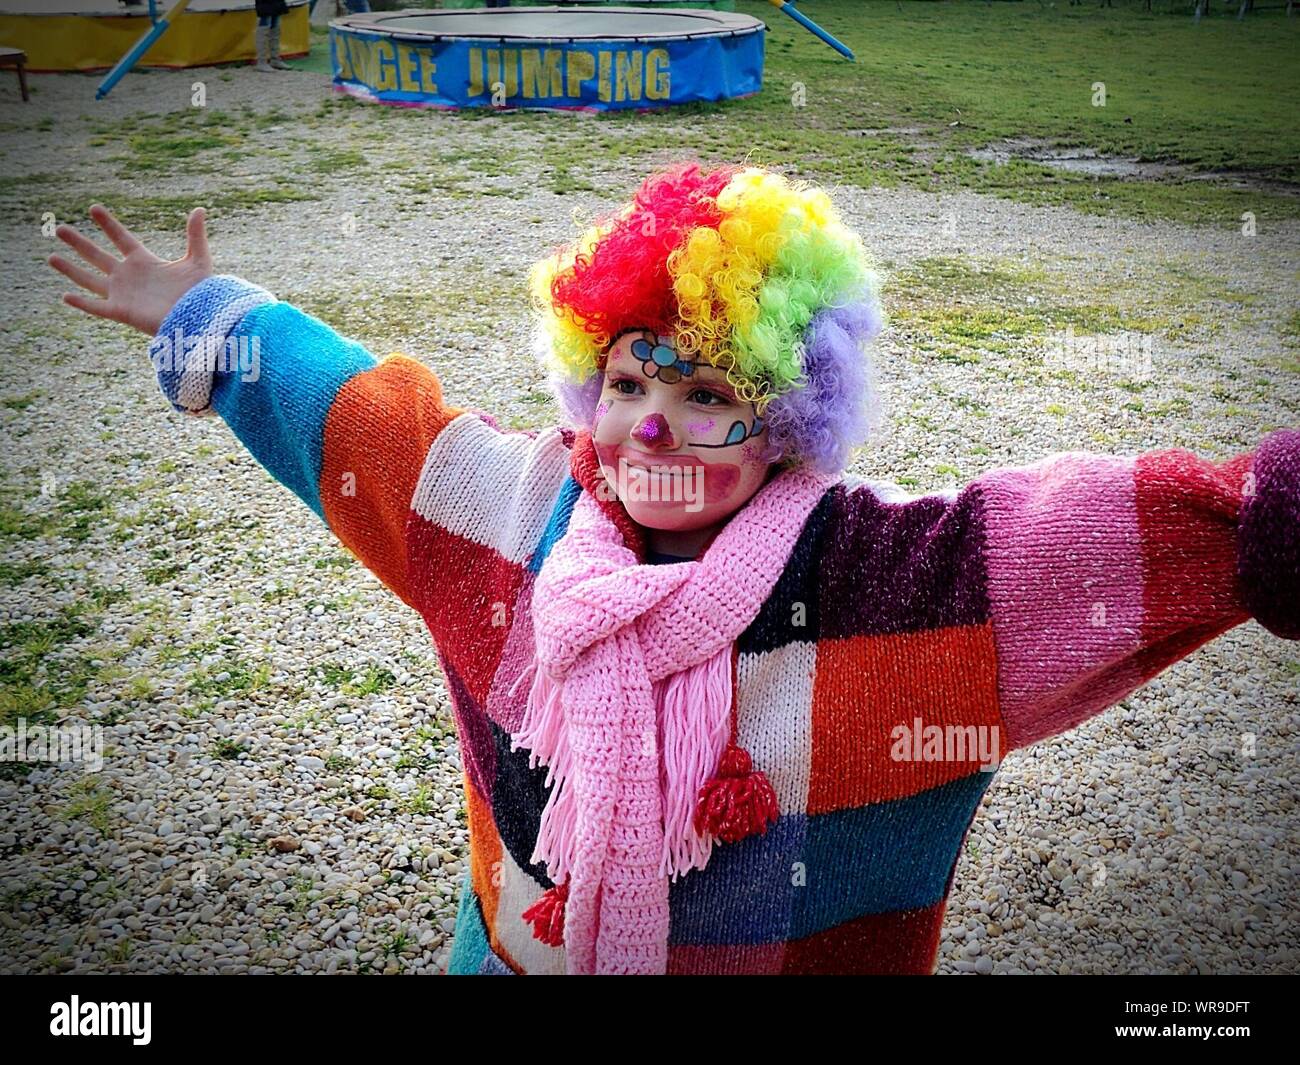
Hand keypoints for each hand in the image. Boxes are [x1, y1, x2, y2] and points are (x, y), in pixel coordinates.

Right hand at [47, 204, 213, 335]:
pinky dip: (81, 302)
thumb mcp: (198, 260)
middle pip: (98, 256)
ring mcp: (123, 294)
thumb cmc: (201, 293)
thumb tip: (200, 209)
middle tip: (60, 229)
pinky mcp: (122, 312)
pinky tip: (65, 295)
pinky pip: (97, 307)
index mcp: (144, 262)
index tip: (93, 208)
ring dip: (70, 269)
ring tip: (51, 257)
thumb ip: (195, 235)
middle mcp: (129, 276)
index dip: (108, 224)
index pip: (121, 238)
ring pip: (90, 279)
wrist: (200, 319)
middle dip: (79, 243)